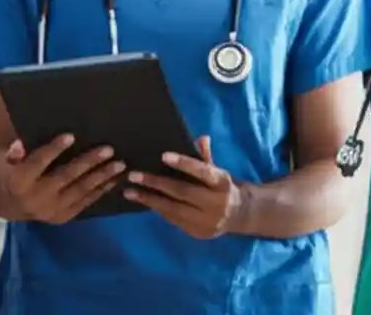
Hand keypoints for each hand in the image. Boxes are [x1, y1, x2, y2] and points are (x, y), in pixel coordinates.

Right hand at [5, 134, 124, 223]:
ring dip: (101, 176)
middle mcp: (36, 198)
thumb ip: (14, 153)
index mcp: (19, 182)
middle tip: (108, 149)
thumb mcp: (8, 161)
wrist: (14, 205)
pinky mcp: (63, 217)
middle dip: (88, 162)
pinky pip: (85, 202)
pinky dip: (101, 190)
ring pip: (80, 190)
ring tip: (120, 164)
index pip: (38, 163)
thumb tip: (19, 145)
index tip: (71, 136)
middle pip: (65, 177)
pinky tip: (115, 179)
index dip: (54, 149)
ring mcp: (52, 211)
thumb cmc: (16, 172)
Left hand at [122, 136, 243, 239]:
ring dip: (149, 199)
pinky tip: (143, 201)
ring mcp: (206, 221)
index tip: (163, 155)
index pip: (203, 172)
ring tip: (129, 192)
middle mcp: (216, 204)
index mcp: (222, 183)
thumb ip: (206, 157)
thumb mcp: (219, 171)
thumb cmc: (223, 186)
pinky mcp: (197, 233)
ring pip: (174, 209)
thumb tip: (201, 138)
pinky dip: (158, 209)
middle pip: (183, 192)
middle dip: (156, 183)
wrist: (240, 215)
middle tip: (133, 175)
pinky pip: (173, 220)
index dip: (184, 163)